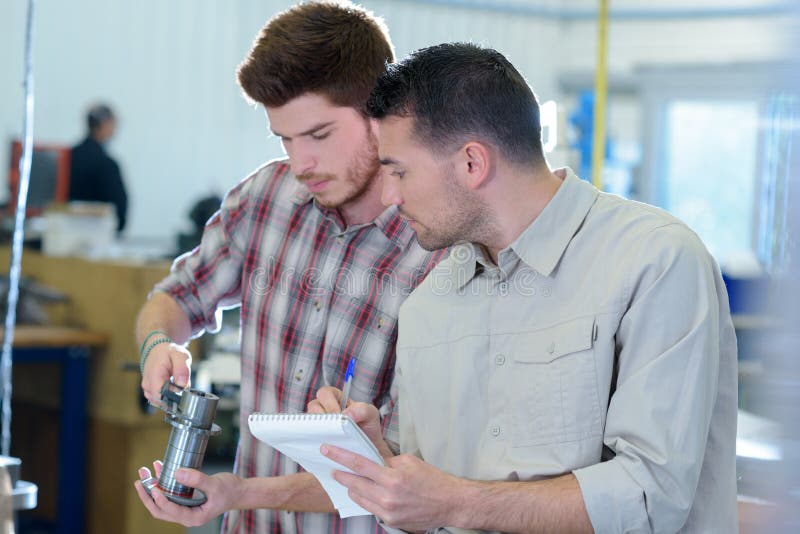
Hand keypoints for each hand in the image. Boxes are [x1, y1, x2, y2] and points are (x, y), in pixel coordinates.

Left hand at [133, 460, 242, 526]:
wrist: (240, 492)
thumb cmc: (230, 490)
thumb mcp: (214, 484)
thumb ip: (197, 479)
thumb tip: (177, 472)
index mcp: (194, 517)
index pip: (170, 511)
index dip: (160, 499)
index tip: (153, 487)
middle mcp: (187, 516)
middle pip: (160, 510)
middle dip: (148, 496)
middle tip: (139, 481)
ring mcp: (185, 510)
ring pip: (162, 503)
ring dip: (152, 490)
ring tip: (145, 474)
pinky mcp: (186, 502)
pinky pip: (169, 496)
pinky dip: (163, 485)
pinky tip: (160, 471)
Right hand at [140, 343, 191, 404]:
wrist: (158, 351)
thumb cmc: (169, 353)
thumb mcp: (180, 355)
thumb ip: (182, 369)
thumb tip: (182, 384)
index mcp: (154, 374)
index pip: (161, 395)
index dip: (174, 395)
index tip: (181, 387)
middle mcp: (148, 384)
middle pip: (162, 401)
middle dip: (174, 396)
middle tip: (180, 382)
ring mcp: (147, 389)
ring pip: (162, 402)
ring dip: (171, 396)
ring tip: (175, 382)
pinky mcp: (149, 392)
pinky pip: (160, 400)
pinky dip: (167, 395)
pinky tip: (171, 386)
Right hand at [308, 386, 392, 458]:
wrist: (369, 448)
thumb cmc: (368, 427)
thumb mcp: (371, 414)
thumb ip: (362, 409)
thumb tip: (346, 414)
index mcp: (337, 398)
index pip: (325, 393)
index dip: (329, 403)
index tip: (339, 415)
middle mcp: (325, 409)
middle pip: (313, 406)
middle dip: (323, 416)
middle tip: (334, 428)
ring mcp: (319, 424)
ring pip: (309, 422)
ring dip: (318, 430)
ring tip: (331, 438)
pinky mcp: (317, 438)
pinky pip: (309, 438)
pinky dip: (316, 441)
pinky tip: (326, 447)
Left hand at [321, 445, 460, 531]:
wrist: (450, 503)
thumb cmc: (432, 480)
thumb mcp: (409, 461)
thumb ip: (387, 461)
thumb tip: (371, 460)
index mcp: (393, 477)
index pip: (359, 464)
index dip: (340, 456)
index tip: (327, 450)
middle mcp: (388, 496)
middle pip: (354, 483)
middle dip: (341, 474)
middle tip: (333, 467)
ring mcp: (388, 511)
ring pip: (358, 497)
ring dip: (352, 487)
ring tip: (350, 479)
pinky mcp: (390, 521)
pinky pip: (369, 507)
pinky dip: (365, 498)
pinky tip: (365, 491)